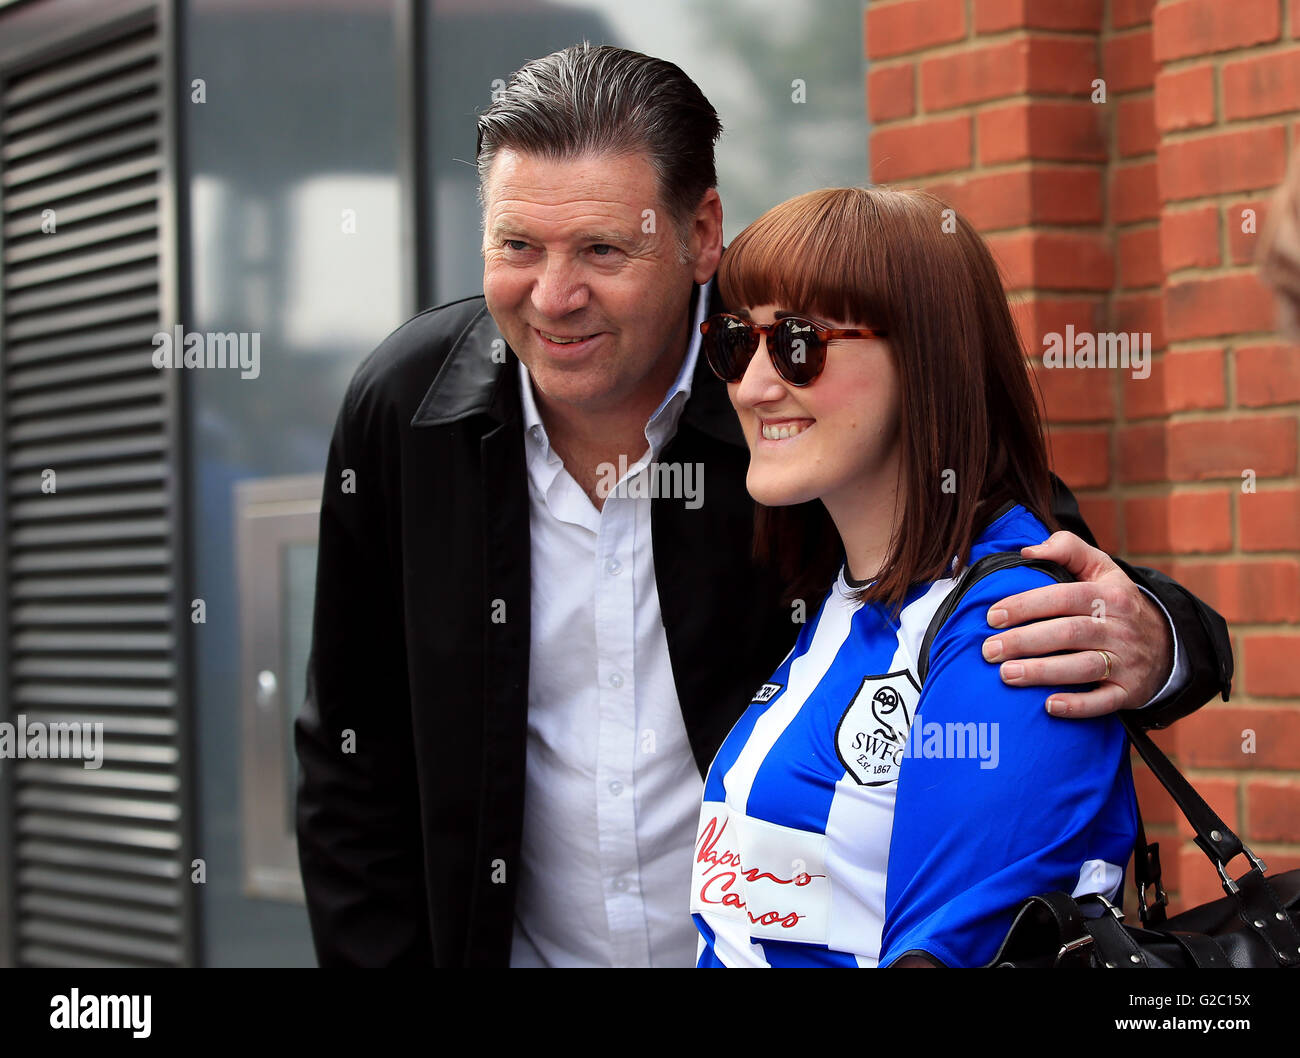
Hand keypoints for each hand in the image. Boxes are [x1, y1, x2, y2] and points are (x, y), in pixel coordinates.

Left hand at [979, 531, 1173, 717]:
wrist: (1167, 644)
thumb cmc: (1116, 603)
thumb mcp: (1102, 568)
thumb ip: (1067, 549)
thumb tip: (1028, 551)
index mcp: (1109, 596)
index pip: (1063, 597)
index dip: (1026, 605)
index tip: (992, 616)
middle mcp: (1119, 628)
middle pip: (1068, 633)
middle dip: (1024, 641)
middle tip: (988, 650)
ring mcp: (1126, 662)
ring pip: (1083, 667)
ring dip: (1042, 672)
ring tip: (1006, 674)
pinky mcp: (1129, 692)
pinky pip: (1104, 702)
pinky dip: (1078, 706)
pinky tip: (1048, 706)